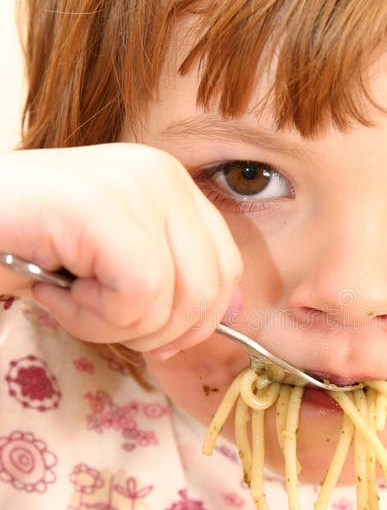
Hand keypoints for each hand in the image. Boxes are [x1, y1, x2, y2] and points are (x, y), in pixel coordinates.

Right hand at [0, 143, 241, 355]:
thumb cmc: (27, 249)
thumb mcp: (114, 267)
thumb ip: (176, 280)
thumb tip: (236, 309)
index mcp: (172, 185)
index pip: (228, 267)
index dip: (198, 320)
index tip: (150, 336)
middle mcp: (162, 173)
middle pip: (212, 287)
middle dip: (157, 331)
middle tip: (98, 319)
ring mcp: (135, 183)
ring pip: (175, 297)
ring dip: (113, 325)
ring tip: (67, 298)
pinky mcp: (103, 207)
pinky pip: (139, 293)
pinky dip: (92, 317)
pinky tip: (53, 294)